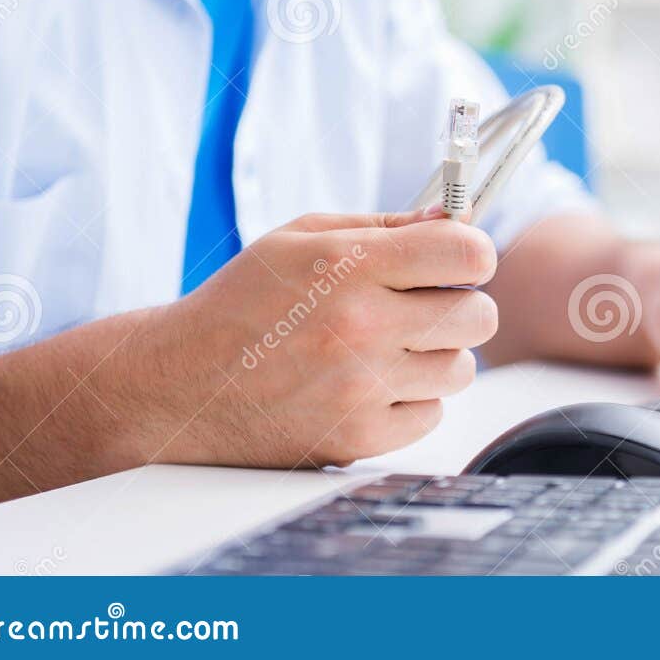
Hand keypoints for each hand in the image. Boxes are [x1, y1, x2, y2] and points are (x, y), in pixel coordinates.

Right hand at [140, 209, 497, 467]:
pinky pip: (433, 414)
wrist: (180, 385)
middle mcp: (362, 327)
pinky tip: (371, 384)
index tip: (456, 262)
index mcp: (350, 266)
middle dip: (461, 306)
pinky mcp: (359, 438)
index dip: (473, 254)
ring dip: (437, 356)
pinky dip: (412, 400)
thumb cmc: (243, 303)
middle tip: (425, 306)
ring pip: (462, 369)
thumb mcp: (300, 237)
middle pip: (480, 315)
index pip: (469, 254)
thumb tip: (453, 221)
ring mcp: (362, 388)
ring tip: (390, 348)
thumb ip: (383, 225)